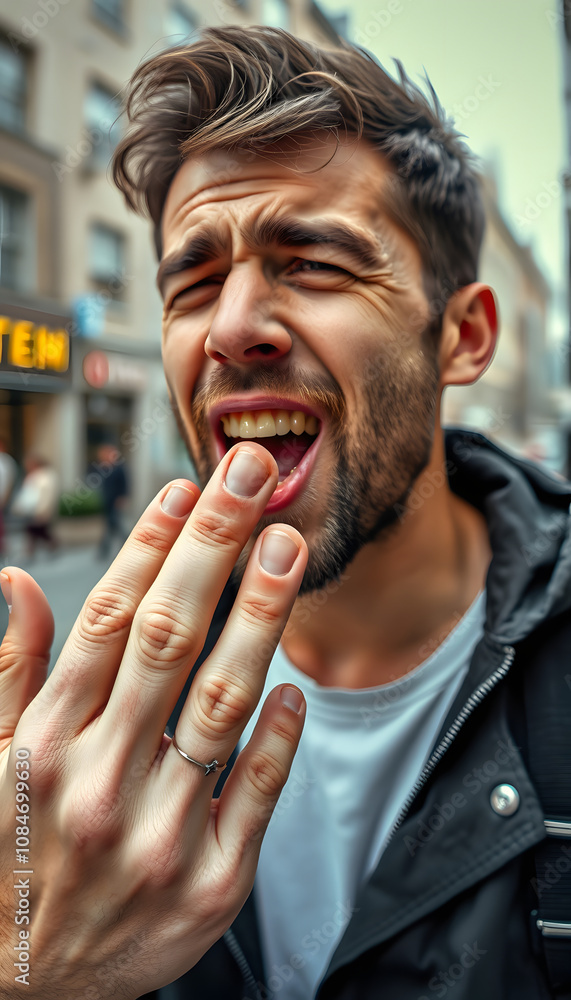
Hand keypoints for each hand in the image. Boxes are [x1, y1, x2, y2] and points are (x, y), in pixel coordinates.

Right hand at [0, 443, 306, 997]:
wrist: (24, 991)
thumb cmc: (3, 857)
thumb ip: (6, 672)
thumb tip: (18, 582)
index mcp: (41, 745)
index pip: (107, 619)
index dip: (150, 545)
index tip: (184, 489)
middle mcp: (98, 782)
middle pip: (170, 638)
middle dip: (214, 545)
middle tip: (252, 476)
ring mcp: (158, 835)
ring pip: (222, 702)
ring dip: (260, 615)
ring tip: (290, 545)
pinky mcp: (211, 885)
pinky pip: (256, 793)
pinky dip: (279, 733)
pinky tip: (297, 682)